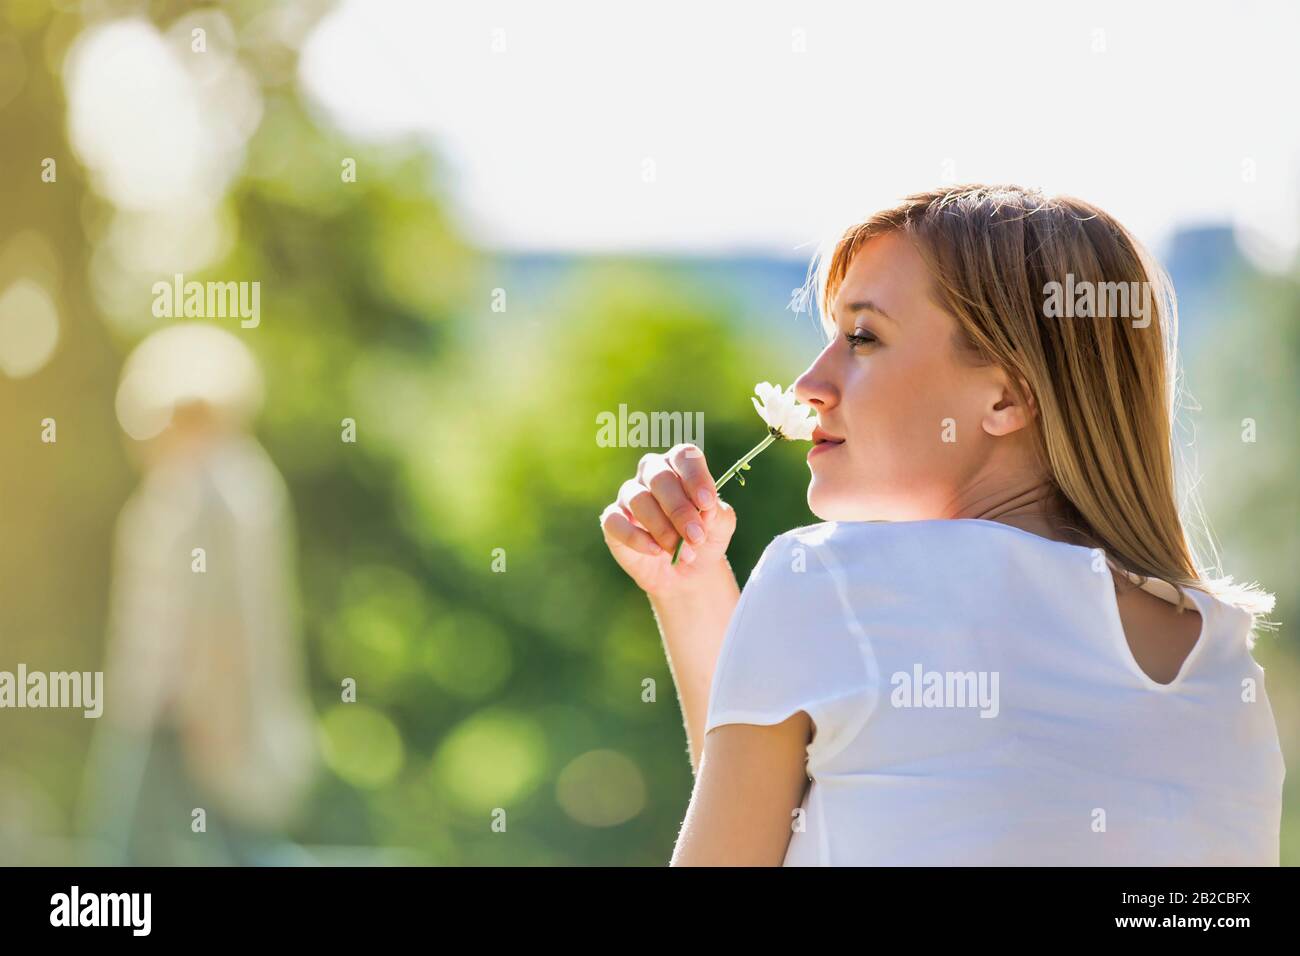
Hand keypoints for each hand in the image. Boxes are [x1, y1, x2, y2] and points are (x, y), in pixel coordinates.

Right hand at [599, 443, 736, 596]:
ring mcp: (629, 495)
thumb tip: (704, 509)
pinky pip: (615, 521)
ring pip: (638, 499)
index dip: (695, 477)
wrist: (687, 573)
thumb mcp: (721, 527)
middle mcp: (652, 473)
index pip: (684, 456)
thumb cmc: (704, 539)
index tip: (707, 503)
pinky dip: (636, 538)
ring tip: (683, 553)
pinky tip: (656, 551)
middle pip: (660, 477)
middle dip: (680, 509)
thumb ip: (717, 513)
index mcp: (680, 466)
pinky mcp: (612, 519)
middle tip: (696, 536)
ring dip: (663, 529)